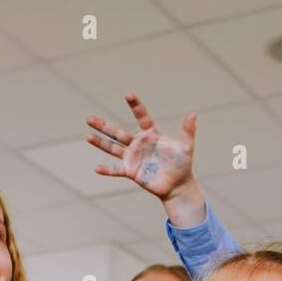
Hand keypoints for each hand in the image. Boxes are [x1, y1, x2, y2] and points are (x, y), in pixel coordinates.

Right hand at [86, 92, 201, 214]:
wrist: (177, 186)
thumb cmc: (182, 165)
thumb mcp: (186, 147)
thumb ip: (188, 130)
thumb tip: (193, 112)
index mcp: (151, 134)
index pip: (141, 116)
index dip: (135, 106)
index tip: (128, 94)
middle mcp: (138, 144)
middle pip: (118, 132)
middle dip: (104, 126)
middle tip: (89, 118)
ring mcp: (133, 157)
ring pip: (113, 148)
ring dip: (100, 143)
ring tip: (87, 136)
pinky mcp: (131, 172)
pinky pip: (117, 170)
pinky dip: (107, 170)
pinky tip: (97, 168)